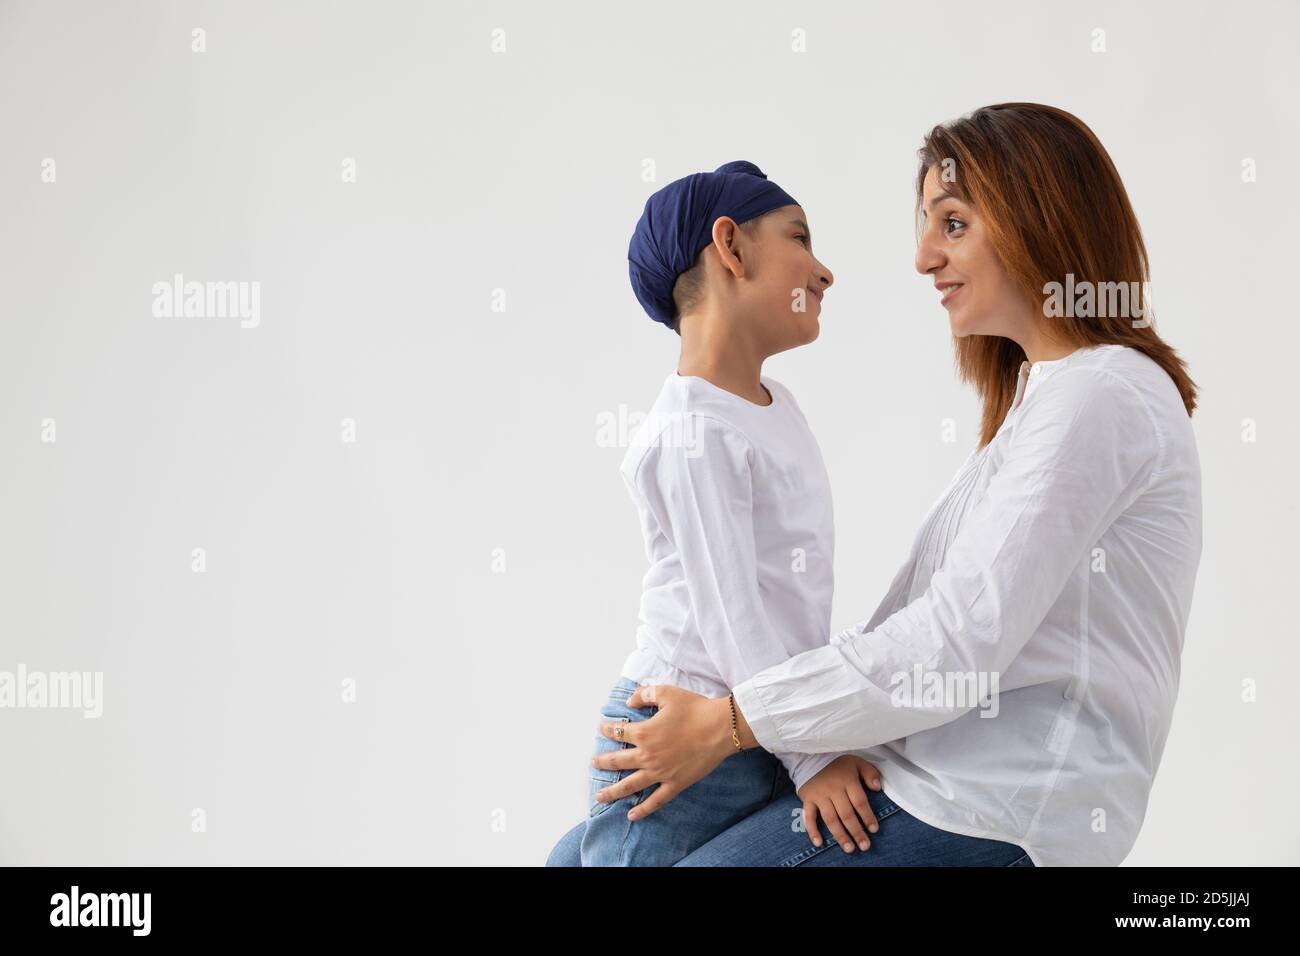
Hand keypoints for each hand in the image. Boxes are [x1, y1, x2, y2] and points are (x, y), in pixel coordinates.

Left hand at [590, 684, 737, 820]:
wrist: (720, 728)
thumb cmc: (695, 709)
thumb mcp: (667, 693)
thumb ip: (644, 695)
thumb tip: (629, 702)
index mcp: (644, 733)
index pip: (618, 732)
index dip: (607, 730)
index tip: (601, 729)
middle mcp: (647, 755)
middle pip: (617, 762)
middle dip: (602, 763)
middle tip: (592, 764)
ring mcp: (660, 773)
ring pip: (630, 785)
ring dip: (612, 791)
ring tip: (599, 797)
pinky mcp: (675, 784)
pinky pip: (655, 800)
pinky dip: (643, 809)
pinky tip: (631, 815)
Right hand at [797, 755, 882, 852]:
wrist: (810, 755)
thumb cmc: (837, 762)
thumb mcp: (856, 762)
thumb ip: (869, 773)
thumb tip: (878, 788)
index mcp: (847, 780)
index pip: (859, 802)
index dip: (867, 816)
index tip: (874, 829)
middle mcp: (833, 789)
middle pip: (846, 814)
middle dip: (856, 831)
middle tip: (865, 846)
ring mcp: (819, 796)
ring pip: (830, 819)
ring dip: (840, 835)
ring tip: (849, 848)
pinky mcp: (808, 799)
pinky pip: (808, 817)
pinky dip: (812, 830)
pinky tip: (819, 843)